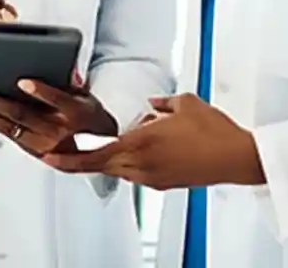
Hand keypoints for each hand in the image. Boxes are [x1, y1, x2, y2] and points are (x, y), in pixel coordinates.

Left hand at [0, 72, 118, 156]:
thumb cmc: (92, 121)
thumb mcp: (89, 99)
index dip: (41, 92)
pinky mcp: (33, 152)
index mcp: (75, 113)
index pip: (57, 100)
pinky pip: (7, 136)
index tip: (23, 82)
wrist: (99, 156)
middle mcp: (57, 130)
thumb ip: (73, 84)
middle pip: (23, 115)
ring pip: (9, 128)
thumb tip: (65, 68)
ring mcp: (43, 144)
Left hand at [42, 93, 265, 189]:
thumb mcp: (184, 103)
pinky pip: (138, 173)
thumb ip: (161, 103)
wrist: (237, 158)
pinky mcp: (165, 184)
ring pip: (120, 169)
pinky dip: (132, 162)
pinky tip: (147, 147)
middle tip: (62, 154)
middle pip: (101, 166)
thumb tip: (151, 104)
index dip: (69, 159)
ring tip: (118, 142)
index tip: (49, 159)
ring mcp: (153, 178)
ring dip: (112, 158)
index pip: (94, 154)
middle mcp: (142, 165)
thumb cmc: (213, 131)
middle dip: (81, 160)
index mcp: (140, 143)